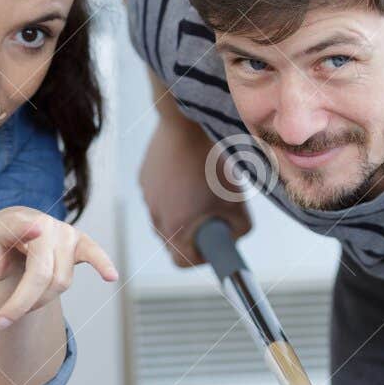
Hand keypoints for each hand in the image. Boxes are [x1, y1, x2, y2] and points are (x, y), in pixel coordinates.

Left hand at [0, 207, 118, 327]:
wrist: (18, 226)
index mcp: (16, 223)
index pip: (22, 229)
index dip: (29, 230)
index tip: (37, 230)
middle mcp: (45, 225)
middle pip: (42, 275)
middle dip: (22, 303)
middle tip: (0, 322)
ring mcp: (65, 234)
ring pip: (61, 282)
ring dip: (40, 300)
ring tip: (23, 300)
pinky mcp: (81, 243)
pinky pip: (95, 254)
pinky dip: (102, 264)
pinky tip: (110, 276)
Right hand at [140, 119, 252, 266]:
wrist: (186, 123)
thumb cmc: (212, 165)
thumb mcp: (237, 204)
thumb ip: (239, 230)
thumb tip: (233, 236)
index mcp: (174, 229)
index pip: (182, 261)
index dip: (201, 257)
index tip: (214, 243)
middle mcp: (155, 215)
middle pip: (173, 238)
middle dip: (194, 231)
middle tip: (215, 212)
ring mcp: (146, 194)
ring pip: (165, 213)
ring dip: (183, 208)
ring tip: (203, 184)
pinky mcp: (144, 176)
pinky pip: (159, 192)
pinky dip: (173, 188)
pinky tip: (190, 168)